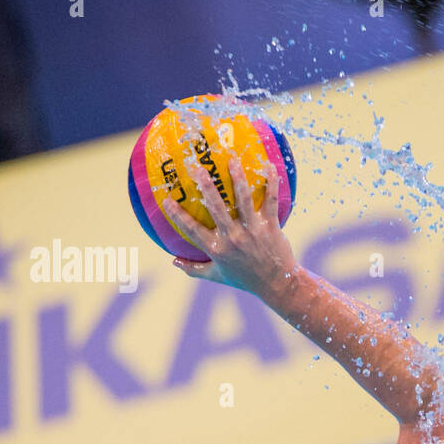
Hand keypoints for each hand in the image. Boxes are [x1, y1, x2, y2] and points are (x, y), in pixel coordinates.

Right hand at [163, 157, 297, 295]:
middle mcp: (234, 238)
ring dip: (238, 178)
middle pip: (216, 208)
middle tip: (197, 168)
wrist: (277, 284)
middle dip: (206, 186)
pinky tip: (269, 166)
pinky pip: (271, 201)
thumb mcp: (217, 276)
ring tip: (232, 159)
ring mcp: (253, 231)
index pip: (192, 230)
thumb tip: (173, 261)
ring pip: (244, 200)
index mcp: (217, 249)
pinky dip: (271, 183)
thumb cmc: (245, 279)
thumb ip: (194, 269)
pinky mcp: (271, 226)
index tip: (165, 199)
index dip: (177, 215)